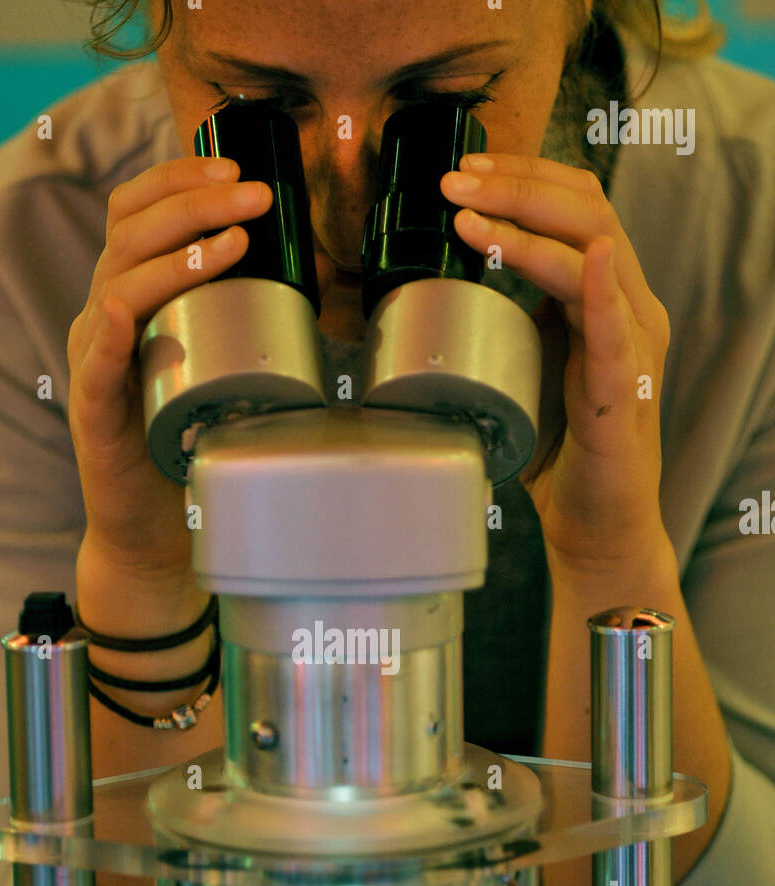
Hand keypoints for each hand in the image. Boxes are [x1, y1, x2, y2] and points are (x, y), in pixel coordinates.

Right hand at [67, 156, 272, 582]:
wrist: (153, 524)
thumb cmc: (188, 440)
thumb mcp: (216, 362)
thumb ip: (238, 318)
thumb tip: (312, 277)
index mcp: (129, 295)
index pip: (138, 212)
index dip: (180, 179)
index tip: (236, 167)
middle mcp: (101, 317)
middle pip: (132, 233)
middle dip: (195, 202)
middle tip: (253, 194)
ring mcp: (93, 361)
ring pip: (117, 285)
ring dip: (174, 255)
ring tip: (232, 240)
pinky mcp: (92, 410)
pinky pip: (94, 362)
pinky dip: (110, 331)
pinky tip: (129, 311)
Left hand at [441, 152, 673, 575]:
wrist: (594, 524)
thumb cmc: (563, 448)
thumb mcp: (532, 363)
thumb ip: (513, 319)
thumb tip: (448, 283)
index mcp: (607, 296)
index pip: (577, 206)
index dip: (525, 176)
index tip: (468, 169)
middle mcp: (629, 308)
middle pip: (586, 213)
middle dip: (517, 187)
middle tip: (456, 181)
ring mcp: (632, 348)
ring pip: (594, 256)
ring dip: (529, 226)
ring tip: (470, 216)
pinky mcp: (624, 393)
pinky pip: (617, 332)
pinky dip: (598, 291)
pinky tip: (586, 259)